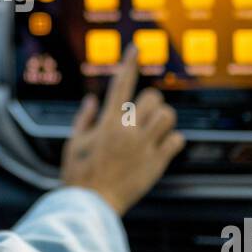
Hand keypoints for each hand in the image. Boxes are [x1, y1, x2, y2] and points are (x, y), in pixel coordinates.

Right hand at [59, 43, 185, 215]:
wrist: (90, 204)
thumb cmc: (78, 174)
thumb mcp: (74, 143)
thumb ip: (84, 119)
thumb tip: (92, 99)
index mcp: (107, 122)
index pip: (121, 83)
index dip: (129, 63)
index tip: (136, 47)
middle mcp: (127, 130)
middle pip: (153, 97)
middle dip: (151, 103)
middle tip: (145, 115)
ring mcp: (143, 146)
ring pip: (168, 116)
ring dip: (164, 119)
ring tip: (156, 129)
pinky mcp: (156, 163)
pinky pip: (177, 140)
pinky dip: (173, 141)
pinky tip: (163, 146)